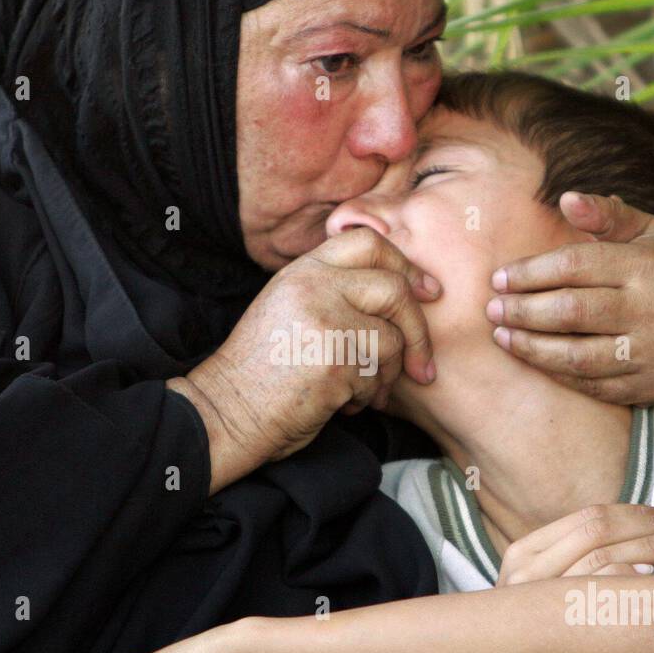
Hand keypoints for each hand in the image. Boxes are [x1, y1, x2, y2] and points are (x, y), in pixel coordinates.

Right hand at [170, 229, 440, 490]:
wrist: (227, 410)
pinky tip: (342, 404)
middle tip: (421, 363)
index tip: (426, 291)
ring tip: (359, 390)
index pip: (368, 243)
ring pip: (391, 340)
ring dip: (384, 375)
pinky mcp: (335, 361)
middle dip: (417, 329)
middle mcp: (313, 287)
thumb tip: (403, 290)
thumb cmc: (263, 369)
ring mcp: (325, 322)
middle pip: (394, 289)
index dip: (405, 265)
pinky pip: (377, 376)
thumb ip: (333, 289)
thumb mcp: (290, 308)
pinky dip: (368, 396)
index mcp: (303, 270)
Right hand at [452, 502, 653, 652]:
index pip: (589, 517)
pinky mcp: (548, 627)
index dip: (635, 515)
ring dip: (649, 551)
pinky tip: (653, 579)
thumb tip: (638, 537)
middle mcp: (526, 570)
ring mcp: (534, 598)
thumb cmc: (537, 636)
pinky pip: (594, 591)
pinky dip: (628, 580)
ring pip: (601, 557)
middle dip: (650, 530)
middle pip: (599, 532)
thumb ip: (574, 562)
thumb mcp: (543, 589)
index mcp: (525, 552)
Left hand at [486, 192, 653, 404]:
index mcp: (649, 266)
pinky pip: (590, 385)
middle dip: (522, 311)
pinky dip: (555, 374)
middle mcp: (651, 310)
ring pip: (575, 355)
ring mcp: (650, 353)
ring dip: (530, 347)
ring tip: (501, 336)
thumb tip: (565, 198)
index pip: (575, 267)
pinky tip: (533, 359)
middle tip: (492, 309)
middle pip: (569, 312)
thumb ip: (610, 216)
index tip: (499, 278)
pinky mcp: (647, 387)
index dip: (530, 273)